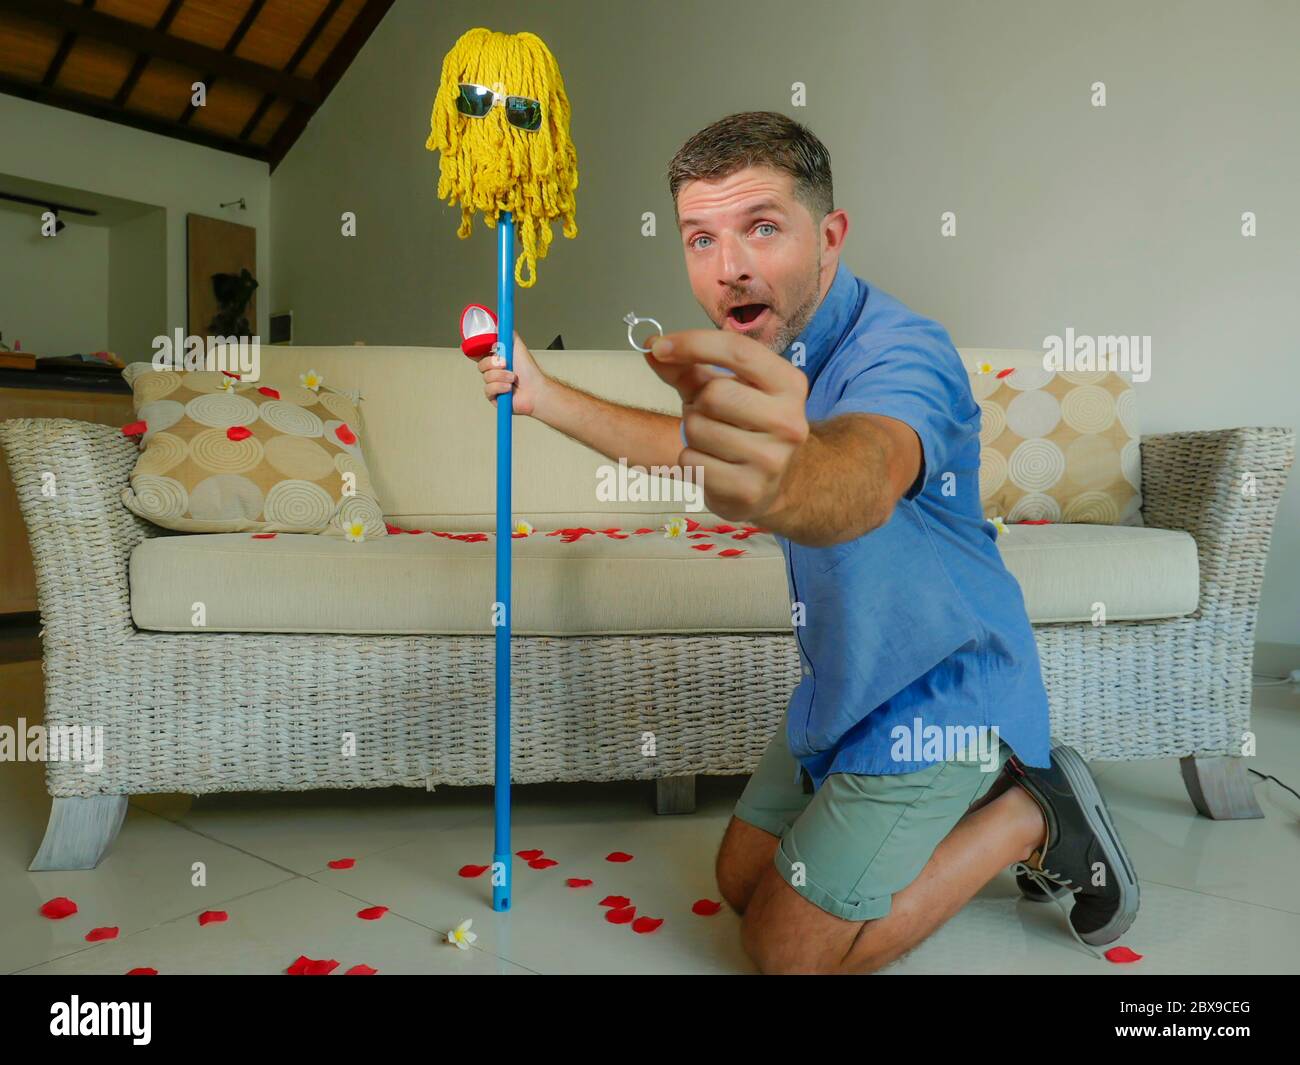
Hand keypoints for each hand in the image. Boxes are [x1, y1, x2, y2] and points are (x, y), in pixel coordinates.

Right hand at [478, 331, 548, 416]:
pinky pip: (488, 390)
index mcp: (496, 360)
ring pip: (486, 377)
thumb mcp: (517, 347)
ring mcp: (493, 384)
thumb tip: (498, 323)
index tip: (484, 349)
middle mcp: (494, 372)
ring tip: (513, 378)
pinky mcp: (493, 397)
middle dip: (494, 364)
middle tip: (506, 363)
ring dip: (501, 376)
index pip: (480, 354)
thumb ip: (507, 334)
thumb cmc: (529, 371)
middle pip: (481, 365)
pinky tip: (509, 388)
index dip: (478, 352)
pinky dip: (500, 387)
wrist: (535, 389)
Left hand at [645, 330, 808, 521]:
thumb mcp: (726, 389)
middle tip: (710, 416)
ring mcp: (771, 460)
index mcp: (789, 385)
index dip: (693, 343)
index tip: (659, 347)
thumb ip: (689, 367)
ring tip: (714, 442)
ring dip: (693, 434)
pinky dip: (692, 460)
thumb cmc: (747, 425)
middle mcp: (788, 421)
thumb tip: (651, 346)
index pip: (738, 351)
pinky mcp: (748, 491)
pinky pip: (692, 461)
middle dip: (698, 403)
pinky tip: (714, 465)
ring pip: (698, 429)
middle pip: (713, 394)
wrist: (780, 483)